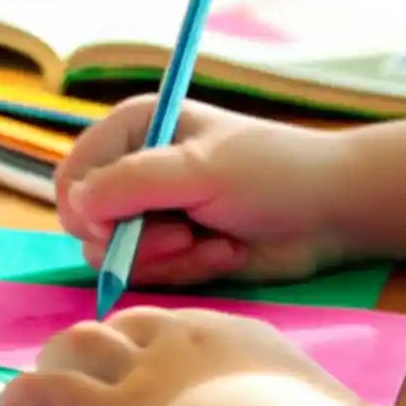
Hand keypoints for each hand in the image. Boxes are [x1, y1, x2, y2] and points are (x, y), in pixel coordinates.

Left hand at [0, 308, 386, 405]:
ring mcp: (143, 372)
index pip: (180, 324)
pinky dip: (24, 393)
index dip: (154, 338)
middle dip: (103, 340)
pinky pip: (53, 391)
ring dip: (58, 357)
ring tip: (41, 371)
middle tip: (86, 359)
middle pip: (126, 324)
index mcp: (235, 334)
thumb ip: (317, 405)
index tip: (147, 354)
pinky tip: (8, 403)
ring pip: (83, 345)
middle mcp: (182, 339)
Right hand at [55, 94, 350, 283]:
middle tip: (182, 234)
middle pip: (87, 224)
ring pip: (115, 256)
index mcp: (131, 130)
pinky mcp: (170, 250)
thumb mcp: (200, 170)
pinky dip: (186, 270)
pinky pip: (148, 275)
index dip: (87, 210)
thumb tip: (76, 207)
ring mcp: (149, 213)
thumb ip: (131, 184)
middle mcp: (131, 169)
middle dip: (136, 241)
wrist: (333, 214)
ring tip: (213, 243)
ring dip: (167, 259)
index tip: (123, 226)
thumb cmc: (272, 174)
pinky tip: (224, 252)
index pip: (72, 177)